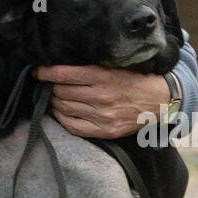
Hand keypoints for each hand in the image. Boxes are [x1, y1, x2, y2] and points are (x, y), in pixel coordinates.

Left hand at [35, 64, 168, 139]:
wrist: (159, 101)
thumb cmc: (135, 81)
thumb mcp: (115, 67)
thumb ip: (91, 68)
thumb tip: (62, 69)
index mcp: (103, 76)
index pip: (64, 74)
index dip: (46, 72)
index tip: (38, 71)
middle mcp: (100, 96)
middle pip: (61, 92)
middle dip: (51, 87)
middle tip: (48, 84)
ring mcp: (102, 116)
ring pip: (64, 108)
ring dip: (55, 101)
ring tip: (54, 97)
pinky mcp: (104, 130)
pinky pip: (73, 126)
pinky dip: (62, 118)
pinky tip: (61, 111)